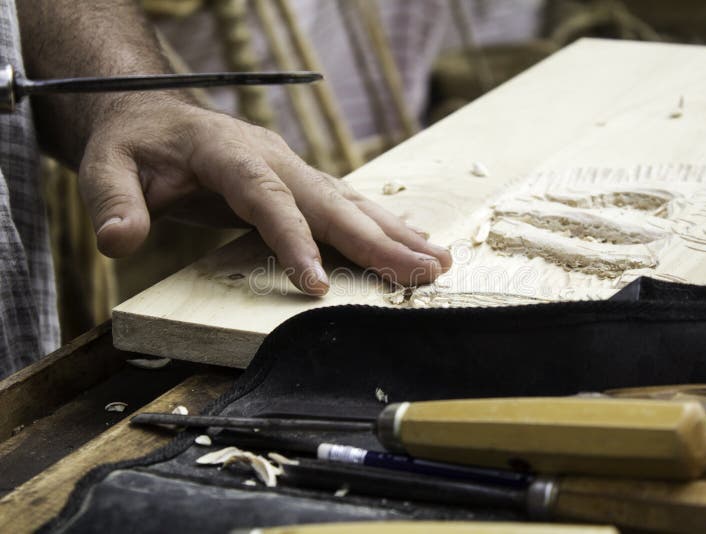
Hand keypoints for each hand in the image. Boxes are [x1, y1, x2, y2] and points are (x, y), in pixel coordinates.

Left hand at [78, 97, 451, 294]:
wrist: (154, 115)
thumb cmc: (134, 144)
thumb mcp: (108, 166)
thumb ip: (114, 200)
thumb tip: (118, 240)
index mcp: (228, 153)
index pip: (267, 198)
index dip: (295, 240)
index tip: (319, 285)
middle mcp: (272, 157)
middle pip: (329, 200)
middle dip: (376, 240)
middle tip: (420, 272)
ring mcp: (291, 167)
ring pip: (349, 200)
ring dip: (393, 233)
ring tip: (436, 261)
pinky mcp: (298, 181)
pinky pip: (346, 202)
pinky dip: (381, 225)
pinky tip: (410, 242)